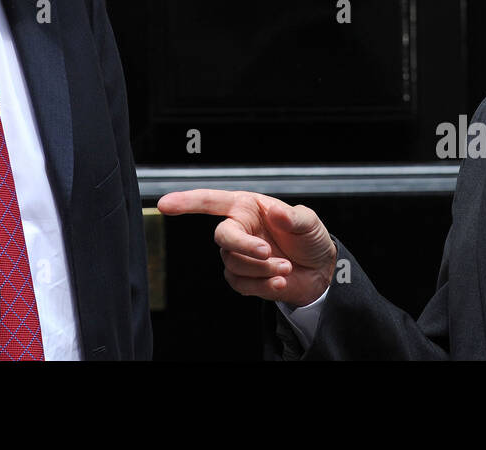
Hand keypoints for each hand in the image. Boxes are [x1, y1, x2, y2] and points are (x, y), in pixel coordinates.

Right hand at [157, 189, 336, 306]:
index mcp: (247, 207)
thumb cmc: (310, 238)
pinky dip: (263, 285)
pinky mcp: (244, 278)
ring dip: (262, 268)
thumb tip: (277, 213)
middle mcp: (238, 229)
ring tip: (285, 267)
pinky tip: (280, 281)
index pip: (211, 201)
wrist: (320, 271)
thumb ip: (293, 217)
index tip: (165, 204)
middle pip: (222, 238)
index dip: (187, 202)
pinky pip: (241, 284)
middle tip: (268, 252)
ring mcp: (238, 255)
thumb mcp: (308, 222)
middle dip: (243, 247)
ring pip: (233, 264)